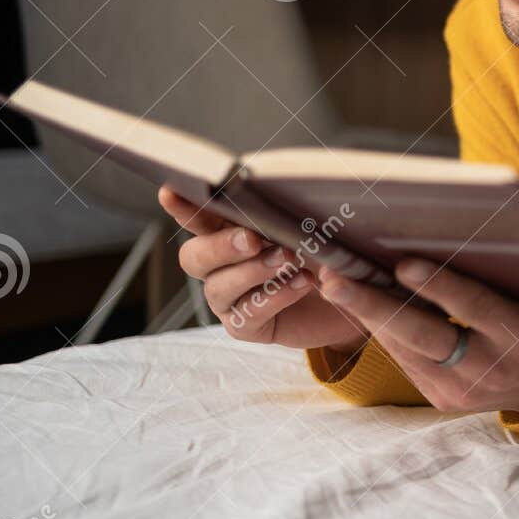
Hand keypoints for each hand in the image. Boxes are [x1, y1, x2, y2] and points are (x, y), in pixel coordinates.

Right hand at [158, 186, 367, 357]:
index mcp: (227, 234)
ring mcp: (228, 300)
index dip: (181, 207)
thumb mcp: (308, 229)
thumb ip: (285, 216)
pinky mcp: (246, 327)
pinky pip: (247, 314)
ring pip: (217, 288)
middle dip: (220, 246)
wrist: (348, 298)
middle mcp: (218, 268)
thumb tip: (278, 194)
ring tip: (289, 258)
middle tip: (253, 239)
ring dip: (252, 271)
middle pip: (194, 257)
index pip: (198, 219)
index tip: (170, 192)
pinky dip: (275, 296)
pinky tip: (302, 283)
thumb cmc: (323, 254)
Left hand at [315, 259, 518, 416]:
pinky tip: (356, 303)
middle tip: (336, 279)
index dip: (440, 286)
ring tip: (333, 283)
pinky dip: (381, 328)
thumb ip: (518, 267)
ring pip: (405, 348)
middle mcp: (491, 368)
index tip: (403, 264)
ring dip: (366, 314)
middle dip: (376, 306)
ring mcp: (462, 390)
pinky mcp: (441, 398)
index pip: (476, 308)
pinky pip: (405, 359)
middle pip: (425, 335)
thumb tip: (474, 222)